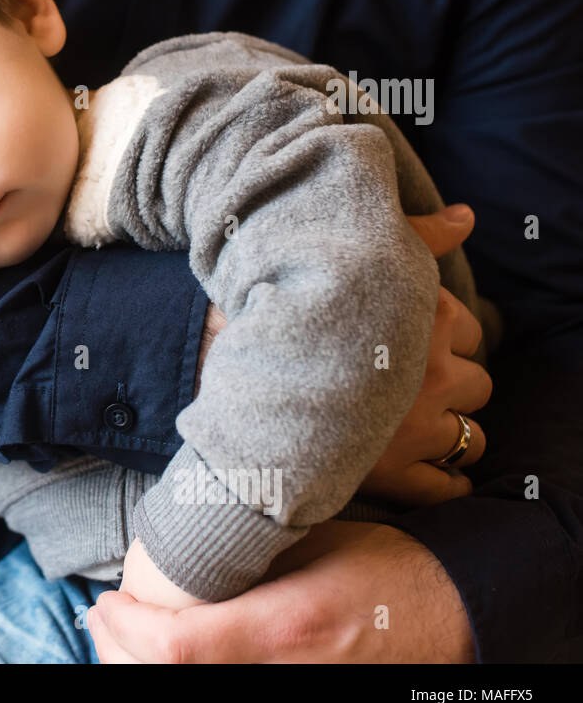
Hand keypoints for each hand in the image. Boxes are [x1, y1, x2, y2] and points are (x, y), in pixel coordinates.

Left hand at [87, 521, 474, 661]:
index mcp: (288, 626)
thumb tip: (173, 546)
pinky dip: (179, 679)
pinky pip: (223, 698)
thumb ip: (245, 551)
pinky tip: (161, 658)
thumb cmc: (386, 566)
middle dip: (120, 654)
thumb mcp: (314, 541)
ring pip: (192, 700)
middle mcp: (286, 677)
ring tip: (117, 638)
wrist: (457, 615)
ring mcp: (296, 698)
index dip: (128, 630)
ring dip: (140, 670)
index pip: (180, 649)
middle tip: (100, 618)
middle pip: (172, 684)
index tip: (106, 600)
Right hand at [194, 204, 491, 504]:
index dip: (441, 341)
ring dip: (449, 435)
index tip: (407, 346)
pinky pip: (448, 486)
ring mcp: (416, 426)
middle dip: (449, 388)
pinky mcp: (396, 473)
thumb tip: (468, 216)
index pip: (470, 331)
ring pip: (471, 437)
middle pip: (477, 384)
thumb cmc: (283, 312)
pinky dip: (441, 482)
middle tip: (405, 389)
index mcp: (421, 317)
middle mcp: (429, 370)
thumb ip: (418, 236)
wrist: (225, 376)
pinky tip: (416, 470)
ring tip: (407, 429)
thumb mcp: (349, 258)